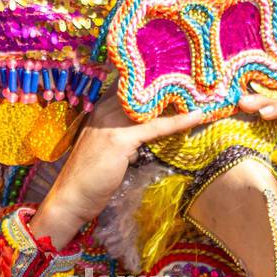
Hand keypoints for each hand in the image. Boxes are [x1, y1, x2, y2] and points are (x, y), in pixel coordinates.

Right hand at [31, 94, 203, 248]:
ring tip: (204, 94)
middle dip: (172, 87)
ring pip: (152, 106)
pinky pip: (157, 127)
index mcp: (101, 109)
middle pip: (144, 92)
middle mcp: (105, 109)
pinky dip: (179, 121)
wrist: (71, 198)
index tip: (180, 78)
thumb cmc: (90, 179)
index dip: (155, 83)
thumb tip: (148, 138)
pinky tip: (198, 116)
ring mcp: (111, 123)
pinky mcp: (120, 139)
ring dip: (180, 101)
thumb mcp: (109, 151)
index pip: (132, 88)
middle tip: (200, 83)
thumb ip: (126, 138)